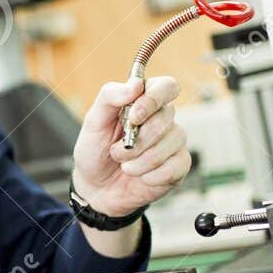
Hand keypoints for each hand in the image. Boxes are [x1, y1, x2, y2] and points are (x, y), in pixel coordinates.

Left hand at [72, 75, 191, 217]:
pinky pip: (173, 168)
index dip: (153, 100)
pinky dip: (150, 177)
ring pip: (168, 145)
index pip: (167, 87)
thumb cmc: (95, 151)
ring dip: (138, 162)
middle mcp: (163, 118)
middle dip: (136, 140)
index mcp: (144, 101)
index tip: (133, 117)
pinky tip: (140, 177)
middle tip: (116, 151)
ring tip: (125, 166)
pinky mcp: (179, 166)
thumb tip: (135, 84)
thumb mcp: (93, 122)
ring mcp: (173, 142)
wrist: (96, 188)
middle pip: (165, 118)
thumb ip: (110, 97)